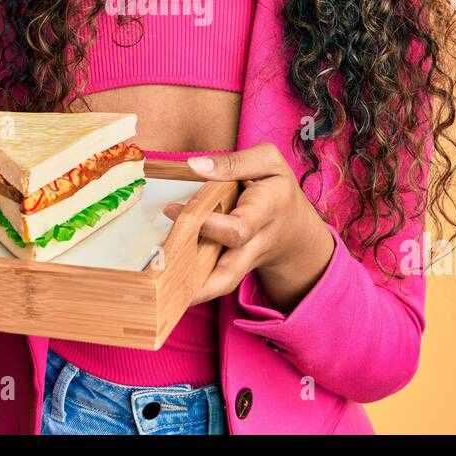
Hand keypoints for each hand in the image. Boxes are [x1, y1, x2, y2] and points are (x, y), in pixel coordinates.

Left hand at [164, 142, 335, 307]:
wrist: (296, 229)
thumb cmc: (278, 189)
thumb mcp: (268, 162)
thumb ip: (233, 163)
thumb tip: (194, 166)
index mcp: (265, 212)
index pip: (238, 228)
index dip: (205, 223)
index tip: (171, 209)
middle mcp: (255, 244)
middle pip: (230, 272)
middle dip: (198, 277)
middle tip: (161, 268)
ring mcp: (244, 261)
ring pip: (222, 285)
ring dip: (192, 293)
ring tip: (158, 292)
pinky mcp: (233, 268)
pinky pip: (215, 282)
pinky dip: (192, 288)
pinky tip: (164, 287)